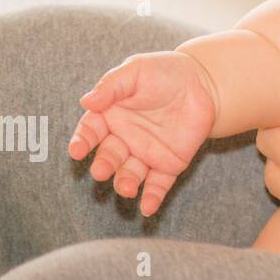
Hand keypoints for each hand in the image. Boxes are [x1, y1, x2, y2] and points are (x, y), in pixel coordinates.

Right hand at [68, 51, 217, 215]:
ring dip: (125, 183)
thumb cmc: (164, 73)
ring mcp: (145, 153)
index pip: (91, 131)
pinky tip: (148, 208)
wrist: (203, 83)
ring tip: (126, 189)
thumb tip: (86, 100)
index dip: (82, 140)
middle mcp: (124, 138)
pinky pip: (158, 184)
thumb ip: (112, 85)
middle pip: (109, 156)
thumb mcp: (136, 71)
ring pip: (130, 173)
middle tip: (101, 171)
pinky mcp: (168, 164)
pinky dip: (152, 197)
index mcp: (110, 116)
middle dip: (104, 165)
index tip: (76, 150)